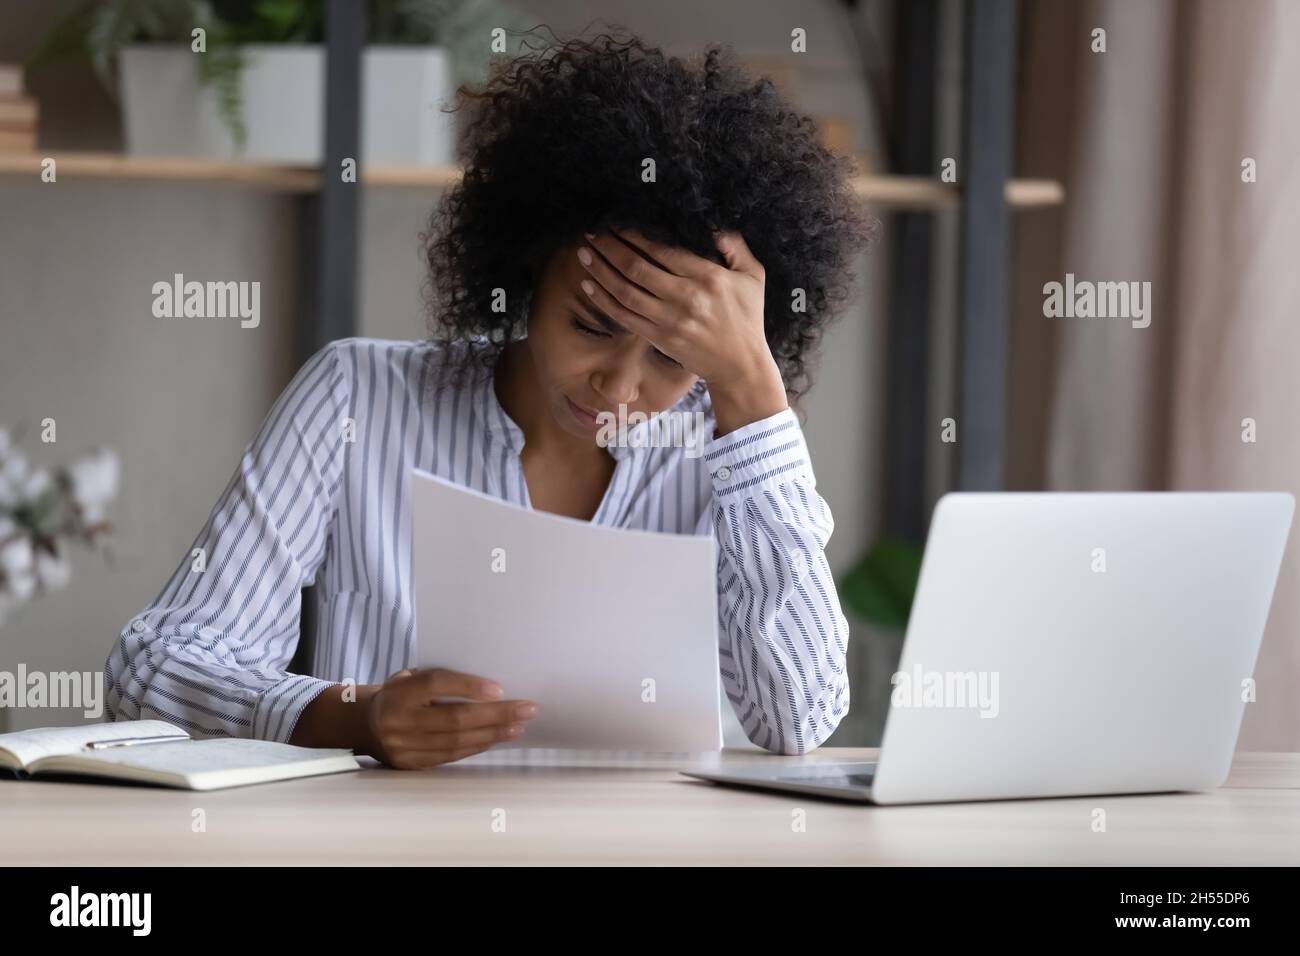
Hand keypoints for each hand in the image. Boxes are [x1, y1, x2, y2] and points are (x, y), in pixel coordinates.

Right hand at [364, 667, 537, 768]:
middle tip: (526, 709)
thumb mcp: (411, 677)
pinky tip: (495, 738)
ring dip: (492, 734)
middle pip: (453, 718)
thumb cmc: (401, 694)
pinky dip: (476, 747)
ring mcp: (403, 745)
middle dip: (495, 715)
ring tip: (517, 726)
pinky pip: (450, 757)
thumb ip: (441, 679)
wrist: (366, 724)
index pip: (436, 684)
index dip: (468, 686)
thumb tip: (489, 686)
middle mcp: (398, 719)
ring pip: (455, 742)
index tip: (500, 689)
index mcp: (399, 690)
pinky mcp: (410, 764)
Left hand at [577, 227, 788, 434]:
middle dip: (610, 248)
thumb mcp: (754, 277)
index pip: (663, 251)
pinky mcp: (660, 338)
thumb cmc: (748, 318)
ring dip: (600, 271)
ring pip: (626, 291)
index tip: (618, 224)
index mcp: (708, 277)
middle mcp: (686, 298)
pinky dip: (604, 300)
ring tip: (583, 254)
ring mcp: (670, 320)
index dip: (636, 236)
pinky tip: (589, 285)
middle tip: (593, 233)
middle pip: (637, 268)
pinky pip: (625, 316)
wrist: (740, 365)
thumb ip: (737, 247)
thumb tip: (715, 227)